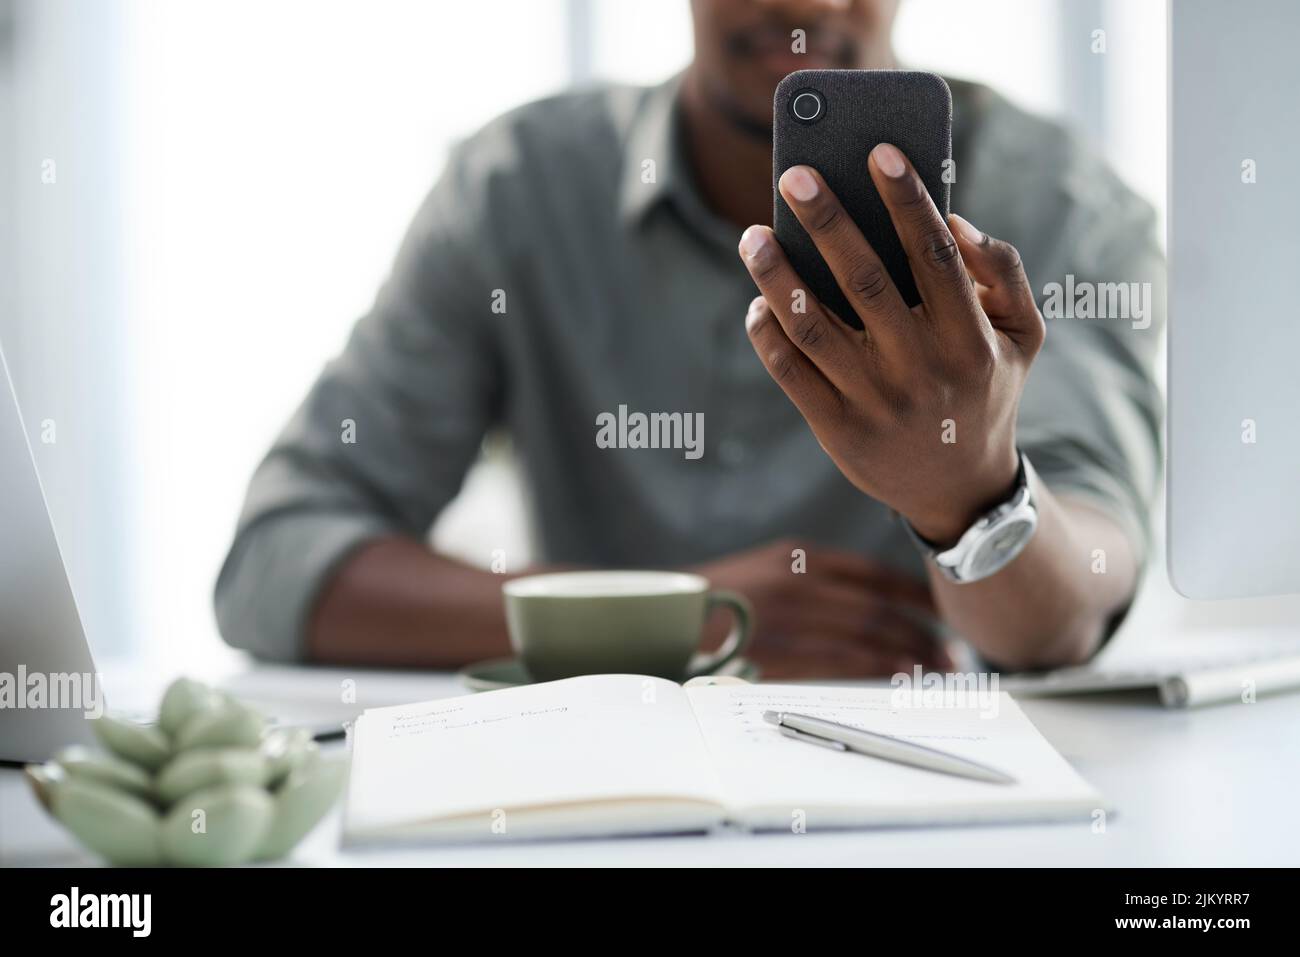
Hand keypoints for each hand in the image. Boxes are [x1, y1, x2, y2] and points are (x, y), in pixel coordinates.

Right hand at [691, 539, 953, 679]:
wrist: (665, 621)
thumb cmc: (718, 601)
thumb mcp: (767, 569)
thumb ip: (813, 578)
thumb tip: (872, 607)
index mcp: (798, 556)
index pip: (875, 572)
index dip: (916, 593)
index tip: (943, 611)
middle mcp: (800, 581)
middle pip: (879, 607)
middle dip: (922, 630)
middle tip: (951, 650)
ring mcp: (790, 616)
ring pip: (869, 634)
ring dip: (911, 651)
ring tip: (938, 667)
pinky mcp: (779, 651)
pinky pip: (843, 661)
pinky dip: (879, 667)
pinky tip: (902, 674)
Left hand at [737, 143, 1045, 545]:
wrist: (959, 488)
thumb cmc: (987, 389)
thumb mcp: (1022, 336)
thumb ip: (1005, 273)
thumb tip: (954, 220)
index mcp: (971, 339)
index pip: (935, 256)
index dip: (907, 200)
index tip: (879, 151)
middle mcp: (922, 370)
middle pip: (864, 282)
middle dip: (828, 222)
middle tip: (795, 176)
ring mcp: (876, 403)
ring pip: (813, 328)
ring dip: (777, 276)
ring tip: (753, 236)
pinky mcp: (837, 430)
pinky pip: (790, 373)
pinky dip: (767, 332)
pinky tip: (758, 300)